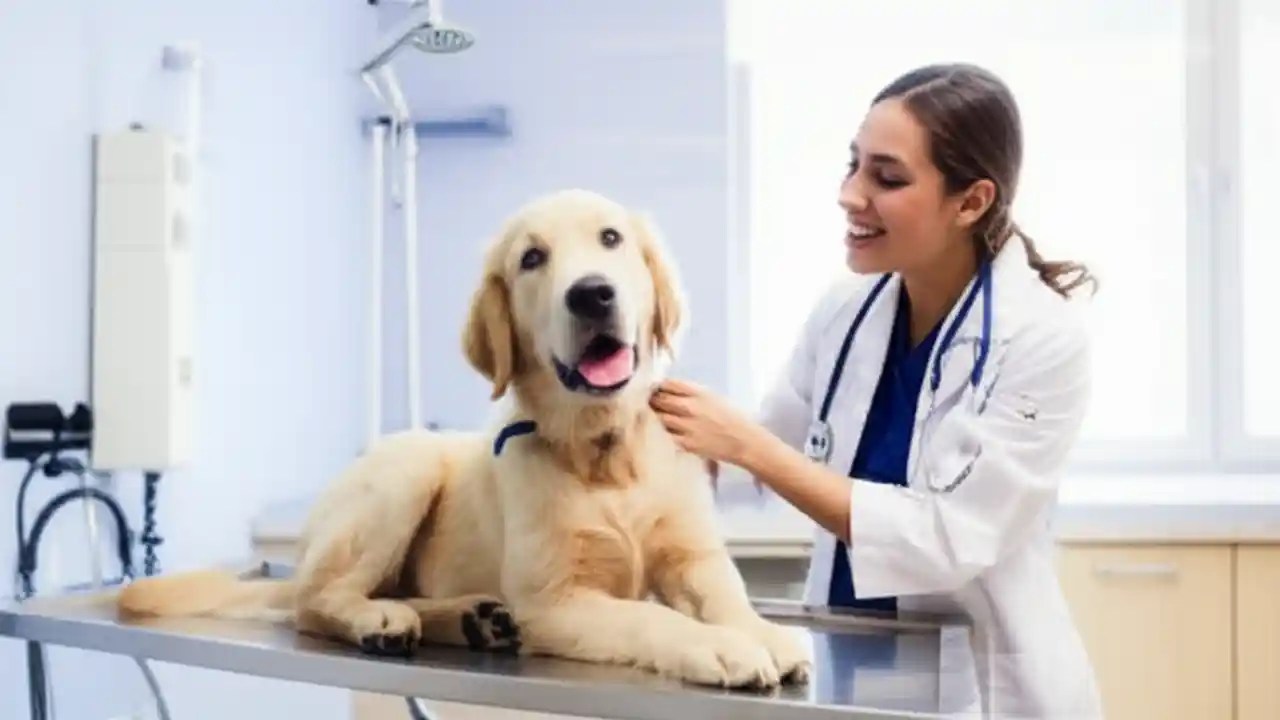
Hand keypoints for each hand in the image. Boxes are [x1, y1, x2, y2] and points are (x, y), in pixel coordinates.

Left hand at [649, 378, 763, 466]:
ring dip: (656, 417)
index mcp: (699, 392)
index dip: (660, 386)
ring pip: (659, 418)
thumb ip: (692, 394)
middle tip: (652, 404)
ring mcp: (687, 426)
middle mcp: (690, 407)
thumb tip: (669, 392)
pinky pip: (665, 435)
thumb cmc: (732, 418)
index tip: (657, 390)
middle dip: (653, 401)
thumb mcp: (713, 397)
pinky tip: (664, 434)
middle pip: (660, 399)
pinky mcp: (686, 443)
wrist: (745, 441)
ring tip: (657, 419)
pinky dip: (662, 433)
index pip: (669, 384)